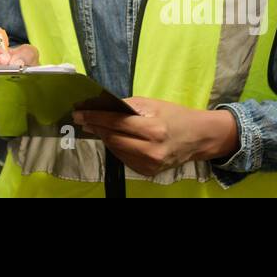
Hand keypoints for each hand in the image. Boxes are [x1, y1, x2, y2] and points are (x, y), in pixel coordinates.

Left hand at [72, 96, 238, 177]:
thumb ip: (126, 106)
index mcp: (153, 130)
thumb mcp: (152, 104)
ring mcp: (150, 165)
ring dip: (104, 137)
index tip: (79, 113)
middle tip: (82, 119)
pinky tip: (114, 138)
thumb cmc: (174, 116)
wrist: (198, 138)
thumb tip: (101, 107)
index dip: (95, 117)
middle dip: (95, 127)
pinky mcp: (148, 172)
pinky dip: (116, 147)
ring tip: (95, 126)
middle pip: (113, 138)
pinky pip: (124, 158)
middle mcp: (151, 150)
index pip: (116, 123)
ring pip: (116, 150)